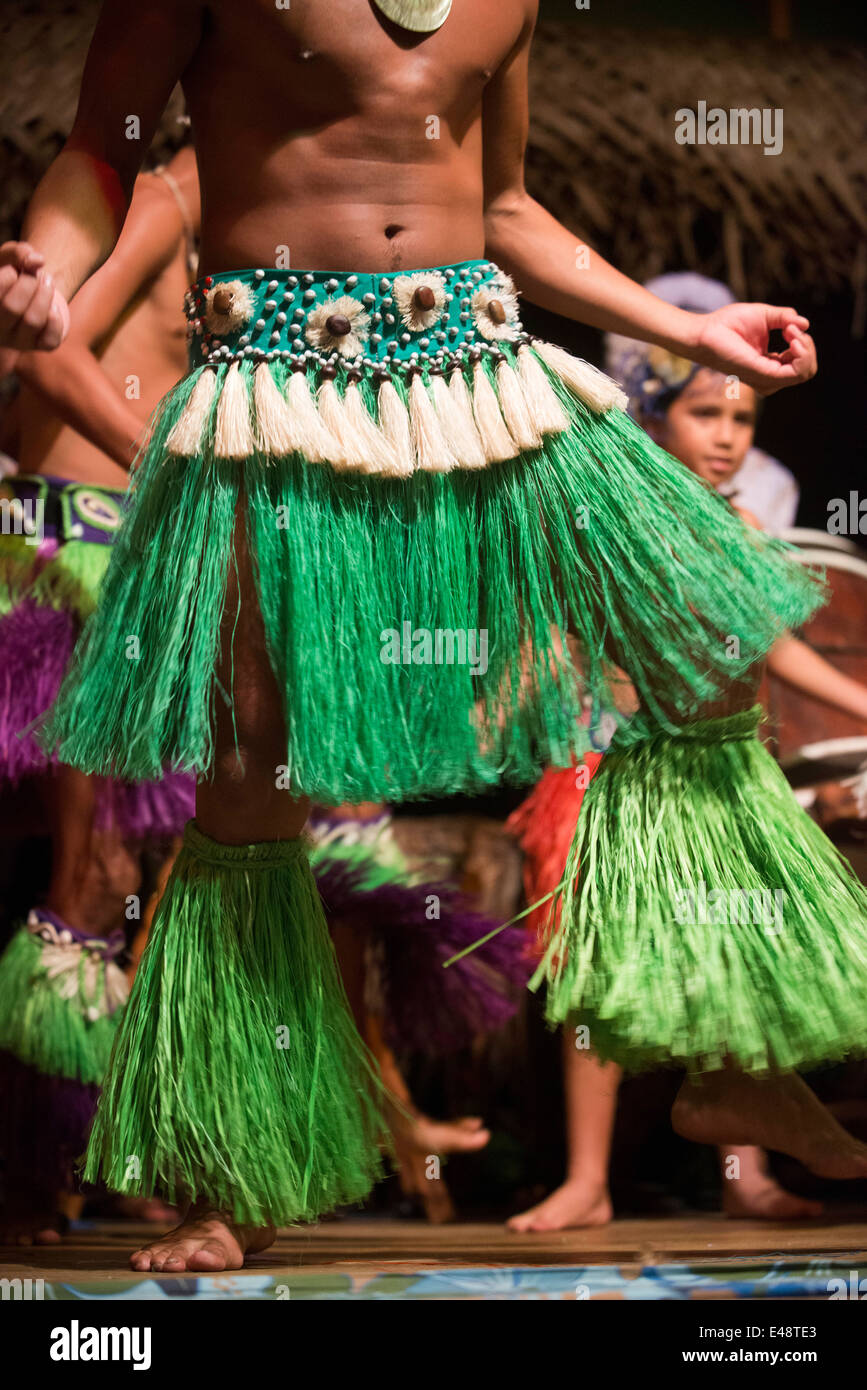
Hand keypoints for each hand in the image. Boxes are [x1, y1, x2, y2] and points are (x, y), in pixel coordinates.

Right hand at [0, 242, 69, 350]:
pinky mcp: (39, 346)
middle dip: (29, 284)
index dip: (9, 275)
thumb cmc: (13, 276)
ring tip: (46, 284)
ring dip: (45, 296)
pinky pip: (51, 339)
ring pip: (33, 321)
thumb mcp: (9, 259)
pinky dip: (56, 318)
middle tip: (35, 276)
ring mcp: (17, 341)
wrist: (28, 294)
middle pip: (12, 307)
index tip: (14, 271)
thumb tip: (37, 260)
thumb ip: (17, 253)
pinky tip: (51, 307)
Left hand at [688, 302, 816, 396]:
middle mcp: (769, 377)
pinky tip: (793, 338)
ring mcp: (766, 379)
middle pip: (807, 370)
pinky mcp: (763, 375)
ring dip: (805, 347)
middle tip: (789, 328)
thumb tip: (805, 325)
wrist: (706, 331)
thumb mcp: (766, 316)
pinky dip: (802, 353)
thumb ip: (786, 318)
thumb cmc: (729, 324)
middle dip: (807, 346)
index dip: (804, 343)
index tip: (789, 325)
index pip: (801, 364)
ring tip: (789, 331)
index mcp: (770, 366)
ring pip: (805, 372)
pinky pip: (796, 372)